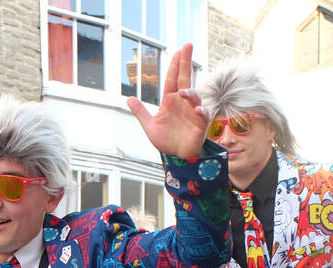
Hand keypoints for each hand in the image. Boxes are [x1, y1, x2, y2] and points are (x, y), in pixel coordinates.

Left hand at [127, 43, 206, 157]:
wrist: (177, 157)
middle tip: (188, 46)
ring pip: (194, 96)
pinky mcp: (201, 124)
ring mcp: (193, 111)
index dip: (175, 65)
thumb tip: (129, 99)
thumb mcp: (150, 126)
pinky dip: (202, 111)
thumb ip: (141, 112)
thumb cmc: (166, 140)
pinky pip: (204, 114)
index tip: (179, 50)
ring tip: (183, 92)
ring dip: (190, 92)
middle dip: (186, 62)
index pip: (172, 79)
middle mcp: (183, 102)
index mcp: (170, 100)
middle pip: (185, 78)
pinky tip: (198, 109)